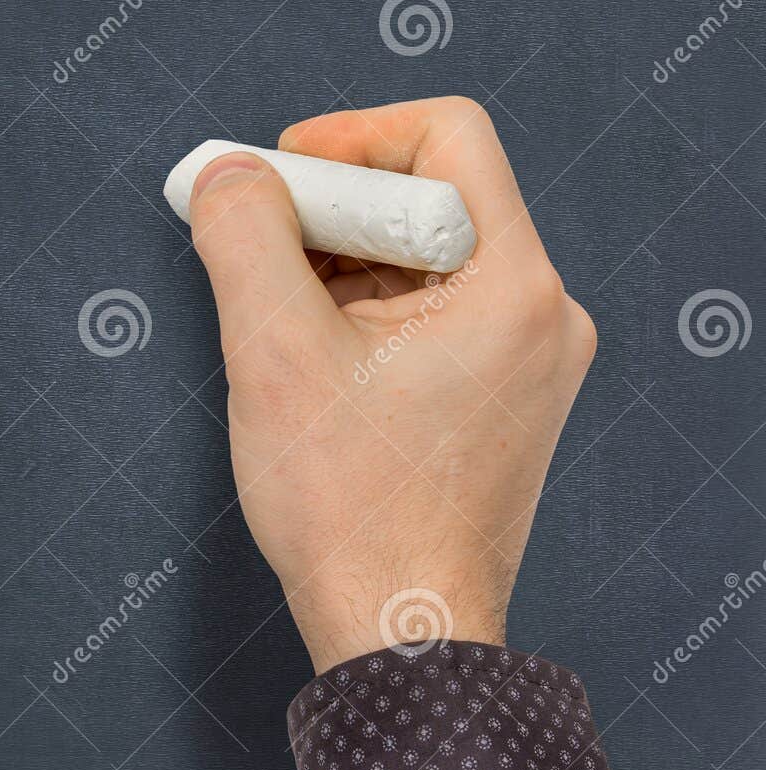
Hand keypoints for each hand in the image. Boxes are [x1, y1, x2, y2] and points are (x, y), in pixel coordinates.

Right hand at [188, 97, 596, 672]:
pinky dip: (363, 316)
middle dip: (329, 211)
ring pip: (425, 264)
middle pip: (432, 200)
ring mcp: (527, 364)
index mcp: (515, 285)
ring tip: (272, 320)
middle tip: (252, 244)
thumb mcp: (274, 355)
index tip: (276, 172)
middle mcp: (542, 315)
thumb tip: (227, 175)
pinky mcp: (500, 404)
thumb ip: (244, 238)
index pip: (448, 136)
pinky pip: (431, 319)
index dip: (350, 135)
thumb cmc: (352, 513)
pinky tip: (307, 360)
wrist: (400, 634)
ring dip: (339, 268)